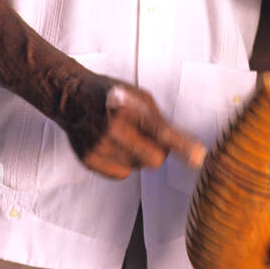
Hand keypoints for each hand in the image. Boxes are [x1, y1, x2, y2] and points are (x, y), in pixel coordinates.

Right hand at [61, 73, 205, 178]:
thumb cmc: (109, 94)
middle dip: (157, 152)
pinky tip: (111, 145)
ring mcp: (100, 148)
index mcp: (129, 110)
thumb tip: (185, 145)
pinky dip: (122, 163)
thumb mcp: (139, 96)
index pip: (162, 132)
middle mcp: (113, 130)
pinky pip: (121, 174)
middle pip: (154, 160)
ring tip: (123, 136)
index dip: (182, 146)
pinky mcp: (90, 161)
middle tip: (147, 138)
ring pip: (138, 168)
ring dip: (137, 156)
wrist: (70, 97)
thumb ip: (160, 120)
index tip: (198, 157)